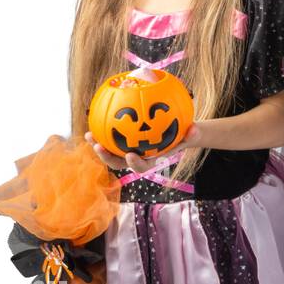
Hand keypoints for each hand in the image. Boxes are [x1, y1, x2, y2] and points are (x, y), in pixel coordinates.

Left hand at [83, 123, 203, 174]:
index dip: (134, 164)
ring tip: (89, 134)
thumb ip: (193, 134)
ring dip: (97, 145)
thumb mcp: (192, 133)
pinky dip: (101, 130)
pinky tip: (95, 116)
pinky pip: (109, 137)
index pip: (141, 166)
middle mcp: (136, 157)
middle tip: (100, 147)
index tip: (130, 155)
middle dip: (107, 158)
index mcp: (151, 160)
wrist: (175, 131)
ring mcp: (126, 150)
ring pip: (109, 152)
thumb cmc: (184, 134)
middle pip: (119, 163)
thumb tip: (194, 128)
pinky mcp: (121, 141)